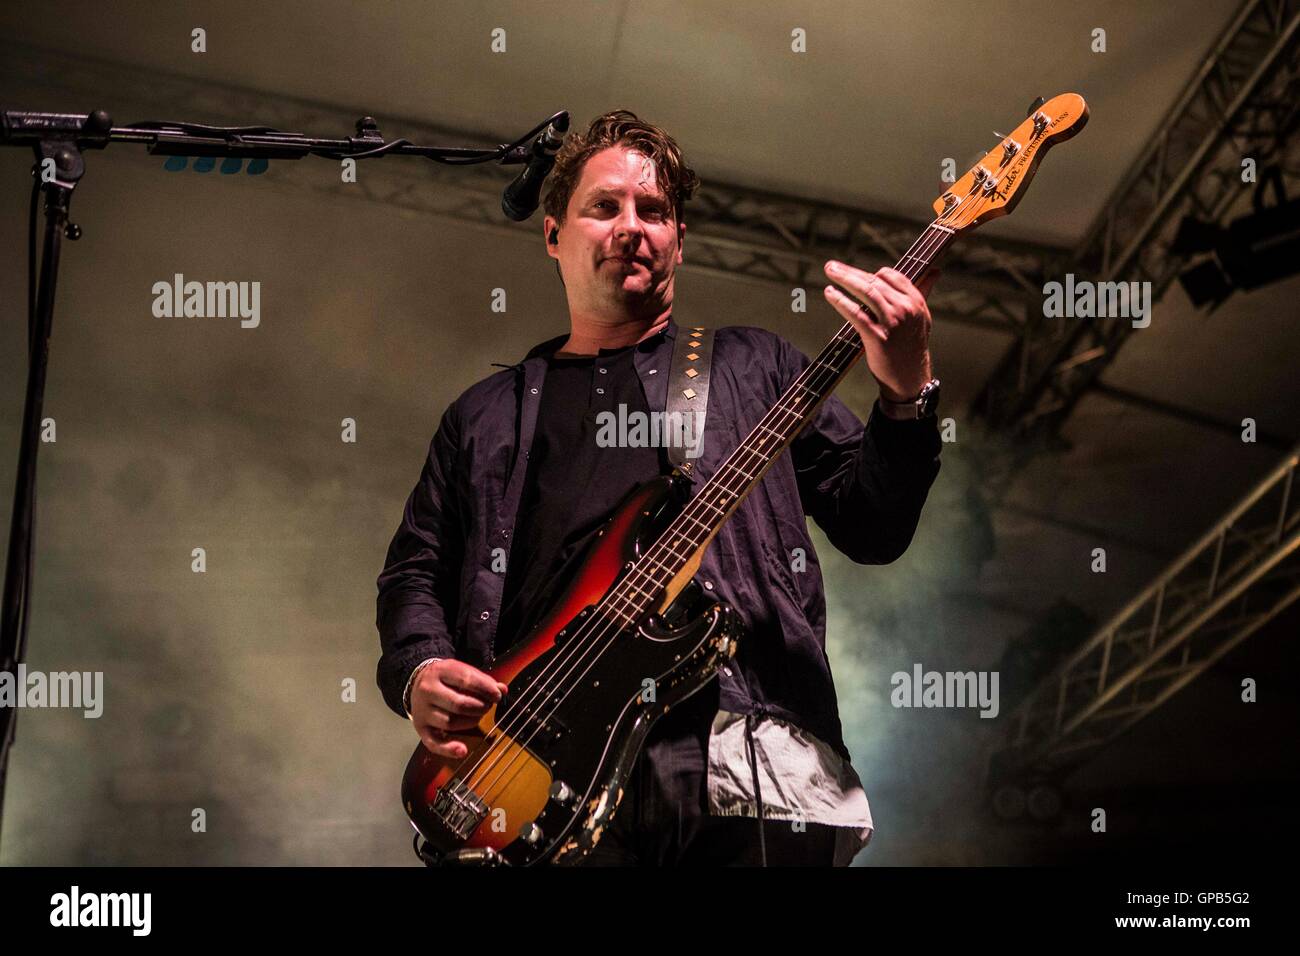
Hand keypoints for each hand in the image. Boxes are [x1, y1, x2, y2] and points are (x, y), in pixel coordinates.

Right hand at [409, 659, 507, 758]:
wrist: (417, 682)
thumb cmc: (446, 679)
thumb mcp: (462, 671)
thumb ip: (482, 680)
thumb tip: (502, 689)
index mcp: (440, 672)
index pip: (465, 680)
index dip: (485, 689)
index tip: (497, 695)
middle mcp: (428, 690)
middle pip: (458, 704)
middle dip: (480, 707)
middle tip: (488, 706)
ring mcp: (422, 711)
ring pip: (450, 723)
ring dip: (471, 722)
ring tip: (478, 715)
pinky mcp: (420, 728)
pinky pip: (433, 743)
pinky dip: (448, 749)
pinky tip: (462, 750)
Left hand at [822, 262, 938, 403]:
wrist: (910, 379)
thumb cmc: (912, 347)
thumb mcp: (922, 318)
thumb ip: (924, 292)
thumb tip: (935, 271)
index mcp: (916, 302)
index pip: (892, 276)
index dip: (871, 273)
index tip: (856, 274)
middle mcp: (906, 309)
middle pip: (875, 282)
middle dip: (851, 272)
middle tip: (831, 266)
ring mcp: (892, 322)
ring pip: (866, 292)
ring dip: (844, 279)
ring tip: (829, 272)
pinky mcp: (877, 337)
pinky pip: (856, 313)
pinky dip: (841, 301)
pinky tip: (830, 293)